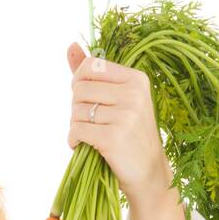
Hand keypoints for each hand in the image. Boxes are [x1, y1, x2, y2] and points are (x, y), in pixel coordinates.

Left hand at [67, 42, 172, 204]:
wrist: (148, 173)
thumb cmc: (130, 135)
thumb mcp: (119, 99)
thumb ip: (93, 74)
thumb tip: (70, 46)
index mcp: (136, 80)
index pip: (91, 66)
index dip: (79, 82)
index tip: (85, 98)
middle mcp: (133, 95)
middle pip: (80, 89)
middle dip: (76, 107)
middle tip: (89, 122)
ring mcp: (125, 116)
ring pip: (76, 111)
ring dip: (75, 126)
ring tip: (90, 136)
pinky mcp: (113, 138)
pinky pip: (76, 130)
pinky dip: (73, 140)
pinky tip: (84, 146)